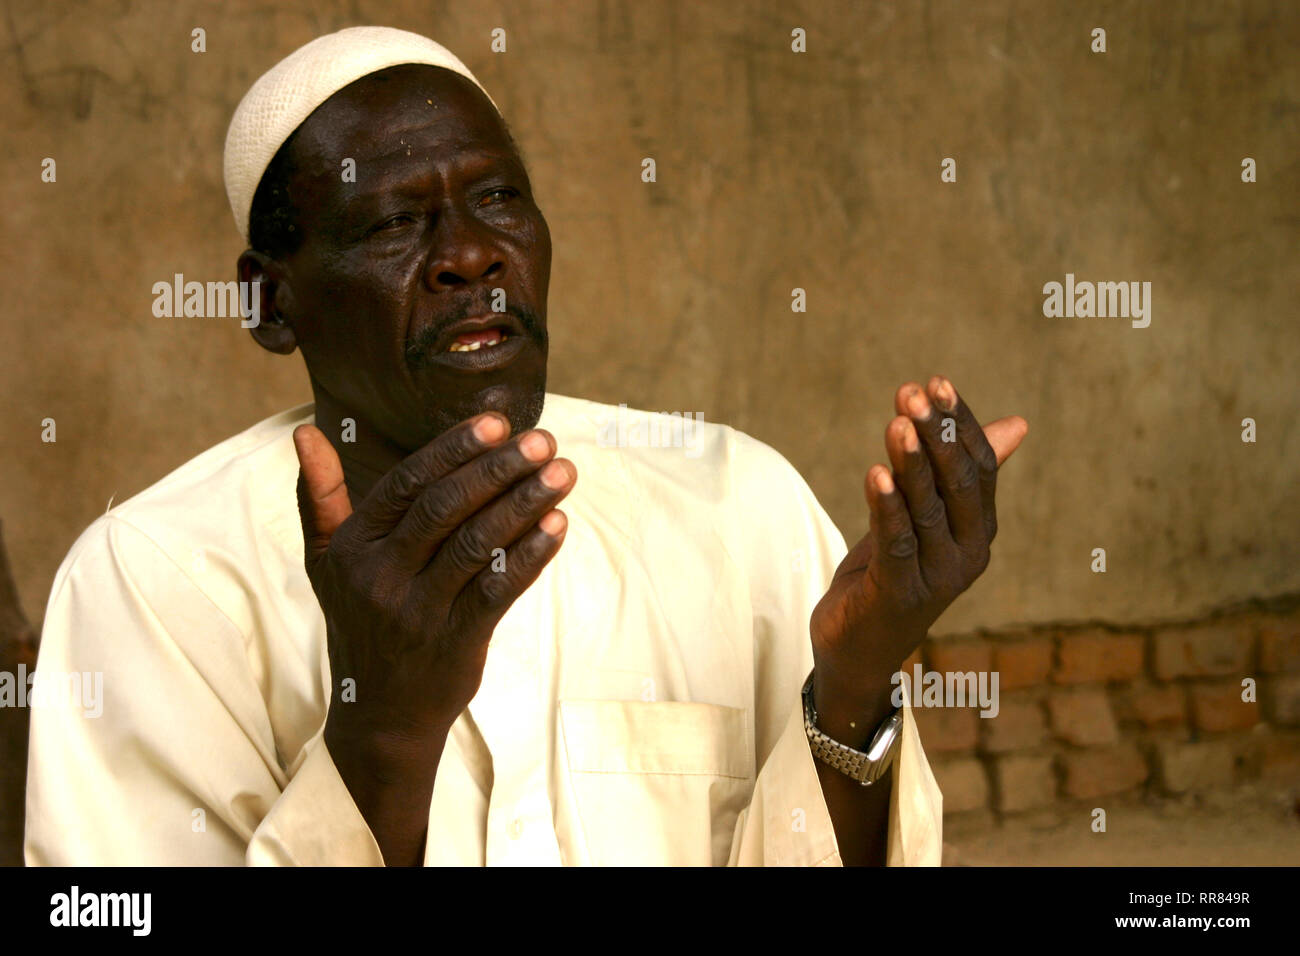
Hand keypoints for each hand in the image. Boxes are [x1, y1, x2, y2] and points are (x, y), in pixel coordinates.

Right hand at [293, 413, 576, 752]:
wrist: (378, 714)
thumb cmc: (360, 621)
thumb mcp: (327, 562)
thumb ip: (319, 496)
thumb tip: (305, 432)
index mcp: (352, 547)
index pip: (406, 483)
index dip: (454, 449)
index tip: (497, 421)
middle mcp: (380, 577)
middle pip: (445, 508)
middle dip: (498, 468)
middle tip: (542, 440)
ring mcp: (418, 612)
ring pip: (478, 544)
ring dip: (526, 503)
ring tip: (562, 473)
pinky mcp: (455, 641)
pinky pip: (499, 589)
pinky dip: (531, 555)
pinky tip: (558, 524)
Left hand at [809, 376, 1026, 719]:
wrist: (859, 647)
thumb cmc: (893, 574)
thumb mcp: (927, 518)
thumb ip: (961, 474)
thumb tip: (1018, 424)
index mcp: (979, 529)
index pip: (979, 466)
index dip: (959, 424)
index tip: (936, 382)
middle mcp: (969, 552)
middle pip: (958, 483)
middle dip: (936, 434)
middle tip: (911, 392)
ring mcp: (938, 577)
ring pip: (927, 508)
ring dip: (910, 461)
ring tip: (896, 421)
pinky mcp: (901, 594)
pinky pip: (897, 543)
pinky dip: (887, 507)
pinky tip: (874, 473)